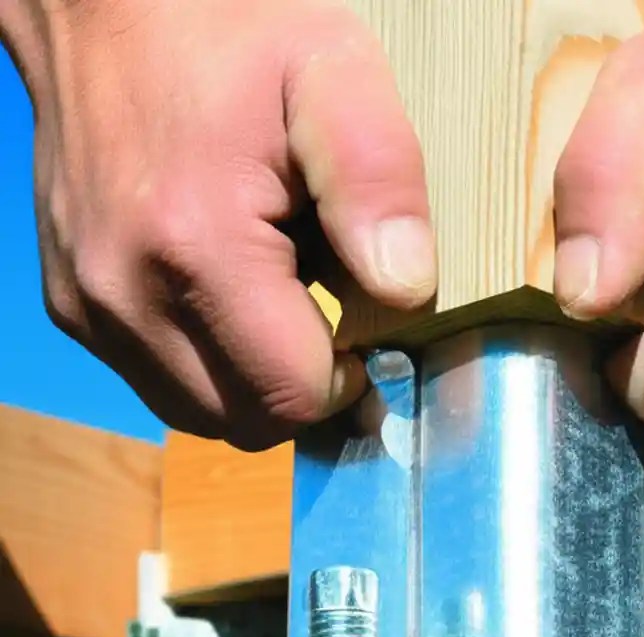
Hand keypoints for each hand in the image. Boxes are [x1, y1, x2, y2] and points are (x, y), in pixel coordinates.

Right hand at [8, 0, 434, 448]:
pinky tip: (232, 287)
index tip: (371, 330)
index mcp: (198, 247)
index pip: (292, 396)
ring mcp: (89, 302)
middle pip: (245, 421)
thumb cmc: (228, 30)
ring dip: (253, 376)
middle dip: (304, 384)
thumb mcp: (335, 75)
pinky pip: (157, 376)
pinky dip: (206, 357)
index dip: (351, 379)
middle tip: (333, 310)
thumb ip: (378, 184)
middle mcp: (125, 294)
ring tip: (280, 291)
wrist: (106, 4)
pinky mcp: (73, 300)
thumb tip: (403, 292)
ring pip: (198, 411)